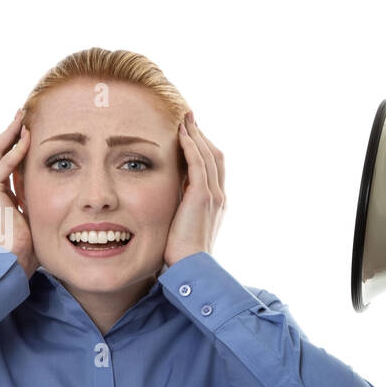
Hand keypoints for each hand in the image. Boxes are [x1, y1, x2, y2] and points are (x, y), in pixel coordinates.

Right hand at [0, 109, 37, 277]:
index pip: (0, 161)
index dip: (10, 143)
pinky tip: (25, 140)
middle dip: (6, 132)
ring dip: (8, 135)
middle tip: (21, 115)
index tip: (25, 129)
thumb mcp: (33, 214)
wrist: (13, 262)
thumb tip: (54, 191)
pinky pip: (0, 167)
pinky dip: (13, 152)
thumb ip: (35, 199)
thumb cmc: (28, 246)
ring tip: (21, 119)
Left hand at [164, 112, 225, 266]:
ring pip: (208, 154)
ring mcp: (213, 195)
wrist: (192, 268)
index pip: (212, 167)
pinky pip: (198, 162)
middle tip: (188, 119)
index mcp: (216, 202)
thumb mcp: (182, 227)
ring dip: (195, 134)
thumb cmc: (183, 254)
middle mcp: (219, 195)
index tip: (190, 135)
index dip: (202, 148)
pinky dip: (191, 145)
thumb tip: (167, 202)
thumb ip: (180, 210)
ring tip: (184, 118)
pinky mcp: (202, 196)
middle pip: (214, 155)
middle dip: (201, 135)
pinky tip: (180, 133)